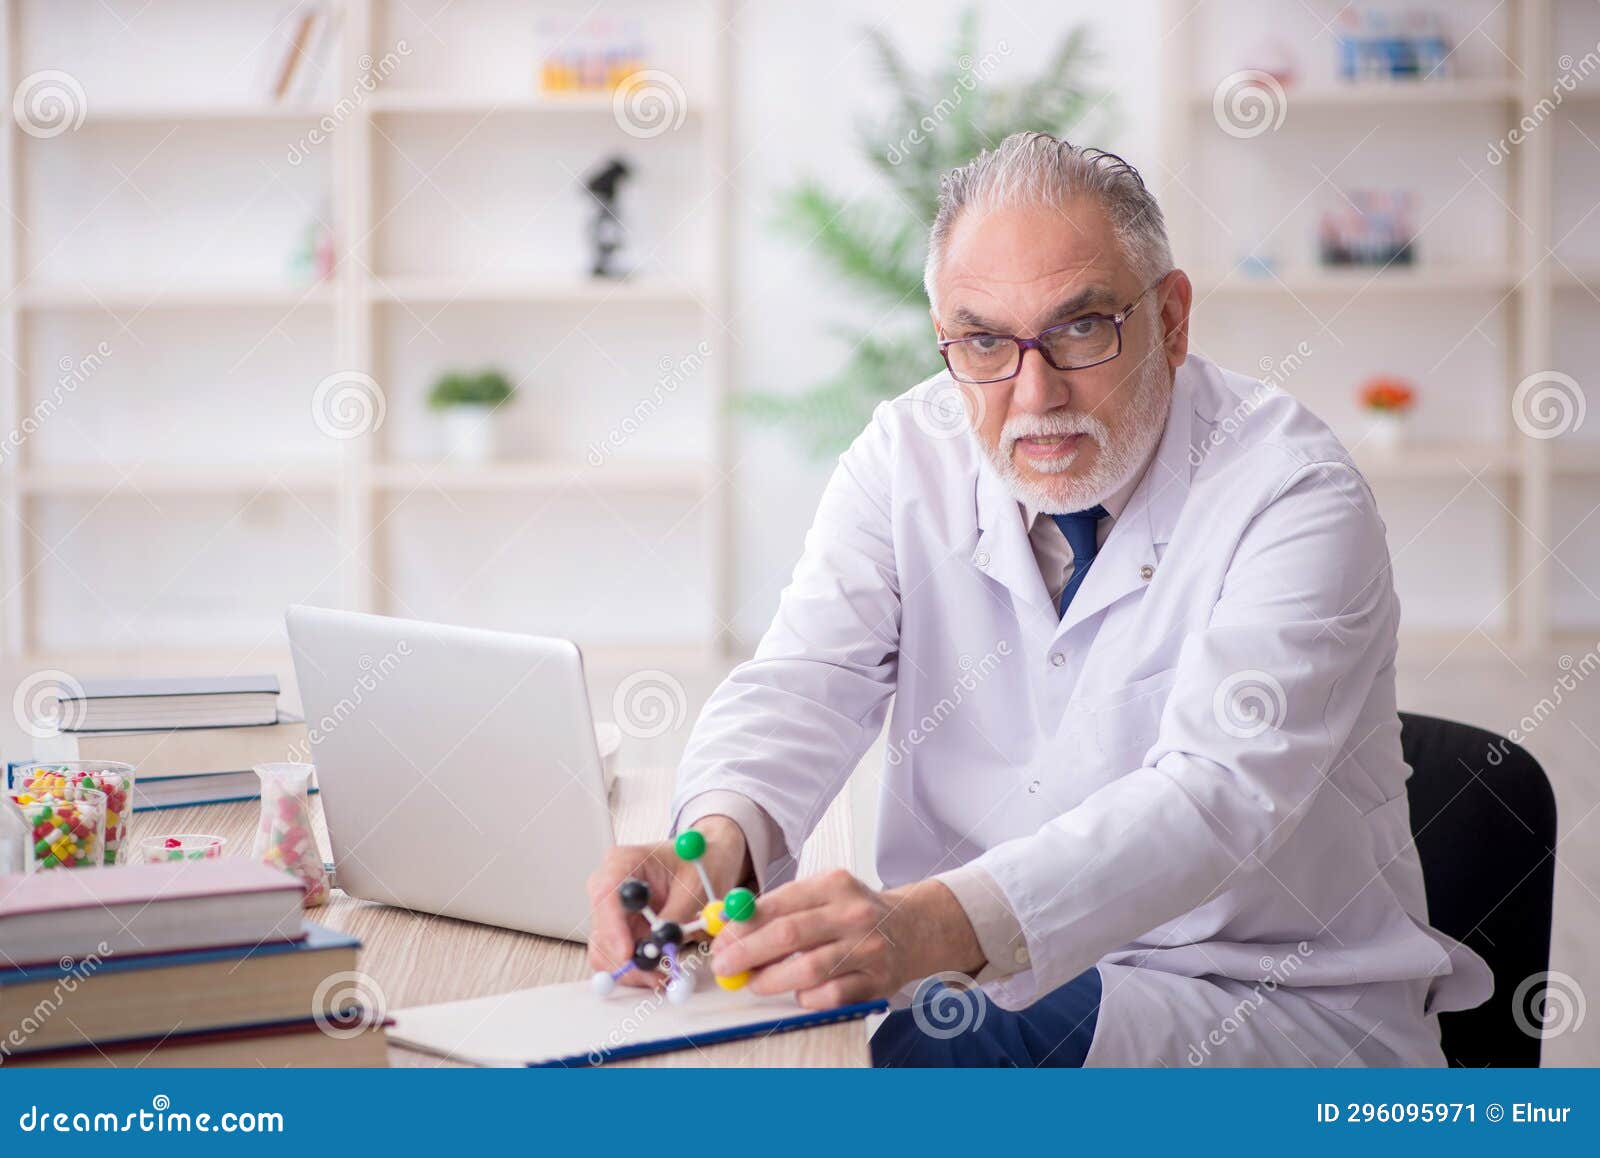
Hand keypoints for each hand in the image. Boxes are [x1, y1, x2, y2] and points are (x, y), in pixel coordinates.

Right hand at [586, 816, 749, 987]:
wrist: (705, 862)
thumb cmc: (698, 863)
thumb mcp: (696, 885)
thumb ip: (676, 914)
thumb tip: (660, 943)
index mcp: (625, 861)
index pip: (605, 894)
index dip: (612, 927)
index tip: (628, 953)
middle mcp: (611, 886)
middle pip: (601, 929)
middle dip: (624, 959)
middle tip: (655, 975)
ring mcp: (613, 911)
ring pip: (605, 951)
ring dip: (631, 970)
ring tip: (662, 976)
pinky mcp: (620, 930)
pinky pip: (617, 958)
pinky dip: (635, 970)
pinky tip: (658, 972)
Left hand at [711, 869, 985, 1008]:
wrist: (915, 928)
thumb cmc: (856, 913)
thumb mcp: (823, 894)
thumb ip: (779, 907)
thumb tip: (729, 925)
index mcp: (834, 884)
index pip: (777, 904)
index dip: (742, 926)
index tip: (720, 942)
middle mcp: (853, 913)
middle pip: (788, 935)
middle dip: (747, 954)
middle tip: (725, 968)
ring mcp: (868, 948)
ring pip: (808, 970)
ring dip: (771, 980)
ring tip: (754, 982)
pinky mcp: (877, 981)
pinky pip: (831, 996)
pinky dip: (806, 998)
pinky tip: (798, 993)